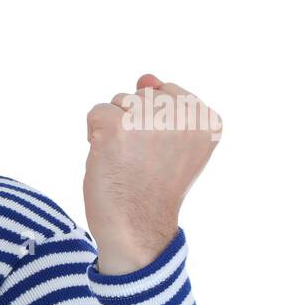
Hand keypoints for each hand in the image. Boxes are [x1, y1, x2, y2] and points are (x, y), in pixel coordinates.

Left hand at [83, 74, 221, 273]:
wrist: (137, 227)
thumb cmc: (153, 187)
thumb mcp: (174, 144)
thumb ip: (166, 105)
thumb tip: (146, 77)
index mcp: (209, 120)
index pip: (170, 93)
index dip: (155, 123)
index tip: (160, 155)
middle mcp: (185, 116)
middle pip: (144, 95)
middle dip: (134, 122)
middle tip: (141, 160)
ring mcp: (151, 119)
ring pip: (120, 101)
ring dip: (115, 128)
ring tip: (127, 160)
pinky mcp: (117, 127)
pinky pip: (97, 112)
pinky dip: (95, 134)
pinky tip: (108, 158)